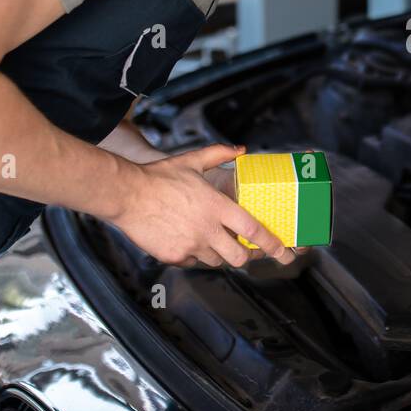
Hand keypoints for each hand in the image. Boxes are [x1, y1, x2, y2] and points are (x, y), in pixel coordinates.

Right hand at [111, 144, 293, 268]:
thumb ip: (220, 154)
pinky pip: (193, 262)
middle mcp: (208, 230)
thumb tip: (240, 149)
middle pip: (239, 257)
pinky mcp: (174, 256)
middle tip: (244, 251)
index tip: (284, 251)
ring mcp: (191, 245)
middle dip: (245, 257)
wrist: (126, 194)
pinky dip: (195, 256)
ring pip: (216, 262)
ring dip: (219, 255)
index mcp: (217, 207)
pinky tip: (187, 240)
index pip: (254, 231)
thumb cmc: (159, 177)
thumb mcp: (193, 160)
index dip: (272, 244)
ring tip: (211, 240)